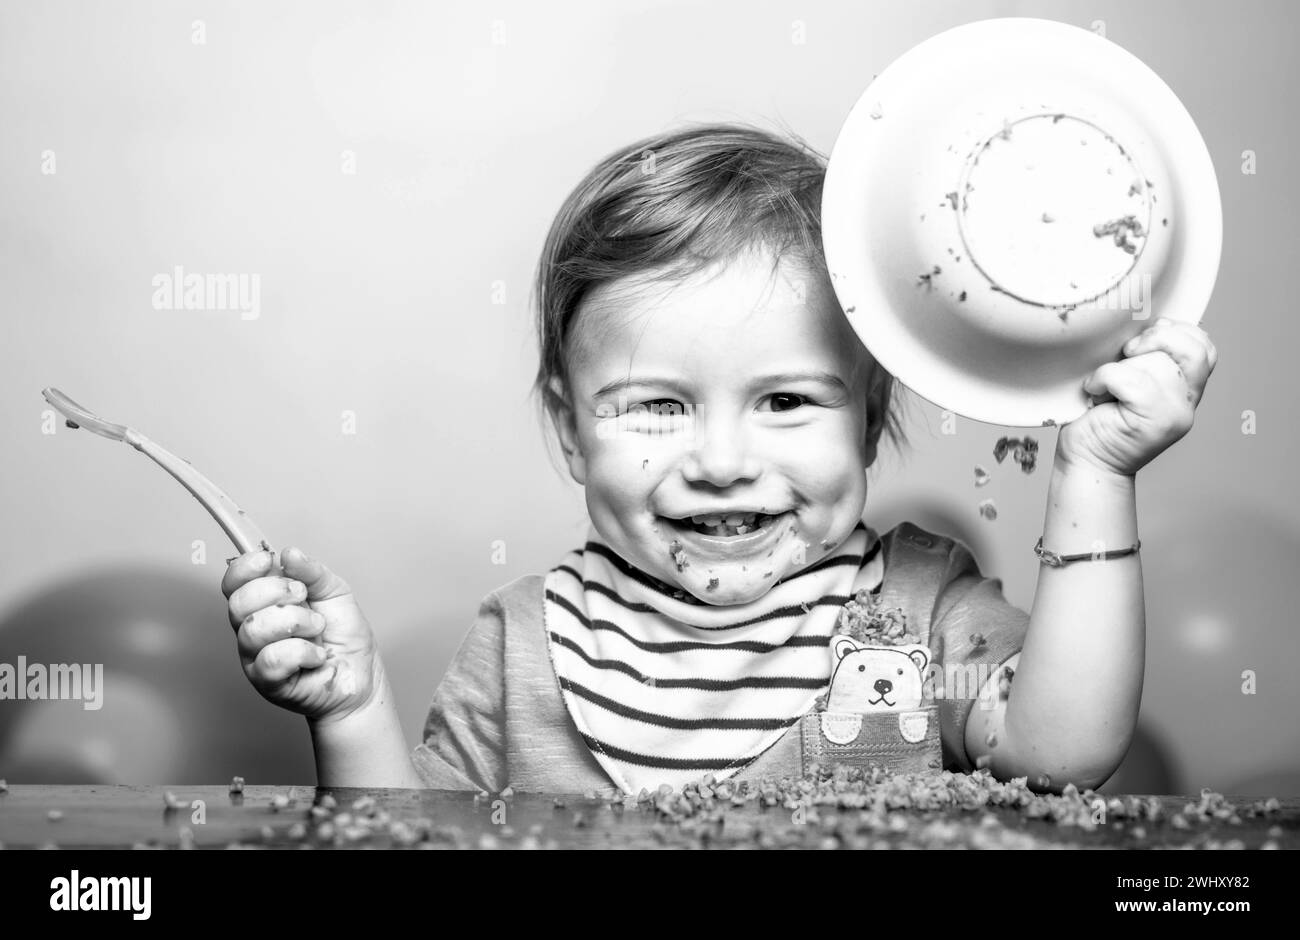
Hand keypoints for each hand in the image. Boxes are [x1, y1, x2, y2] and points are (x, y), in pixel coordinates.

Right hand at [222, 547, 381, 722]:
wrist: (361, 674)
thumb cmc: (344, 636)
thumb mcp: (334, 591)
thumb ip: (311, 571)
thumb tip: (288, 553)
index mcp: (263, 604)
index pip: (234, 583)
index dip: (245, 568)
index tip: (268, 560)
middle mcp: (253, 629)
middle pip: (238, 603)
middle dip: (277, 591)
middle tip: (305, 598)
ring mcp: (256, 657)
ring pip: (253, 629)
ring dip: (295, 622)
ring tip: (316, 628)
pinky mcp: (267, 683)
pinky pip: (271, 659)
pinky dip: (302, 652)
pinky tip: (316, 655)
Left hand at [1057, 318, 1217, 476]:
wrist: (1085, 465)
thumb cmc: (1096, 421)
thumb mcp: (1126, 382)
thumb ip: (1146, 360)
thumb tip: (1148, 325)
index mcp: (1184, 392)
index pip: (1205, 348)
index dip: (1178, 332)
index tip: (1145, 338)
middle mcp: (1186, 404)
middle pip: (1189, 349)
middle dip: (1154, 340)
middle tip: (1125, 352)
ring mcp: (1174, 415)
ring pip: (1157, 364)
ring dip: (1120, 366)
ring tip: (1104, 385)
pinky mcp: (1154, 422)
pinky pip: (1131, 379)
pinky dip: (1105, 378)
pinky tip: (1094, 392)